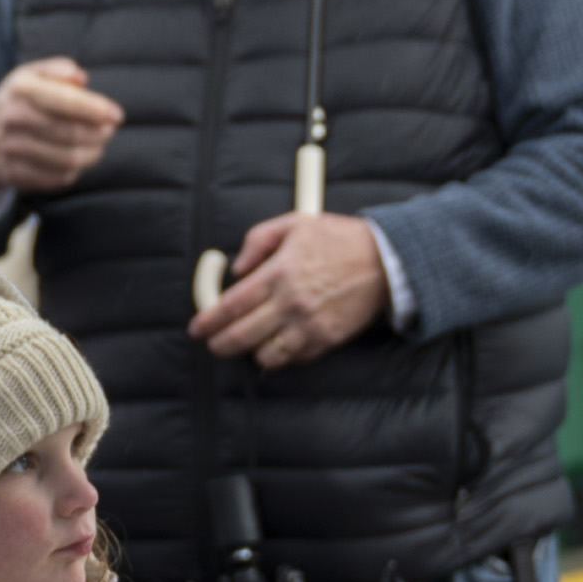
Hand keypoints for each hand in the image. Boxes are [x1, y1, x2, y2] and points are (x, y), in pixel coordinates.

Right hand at [0, 57, 122, 203]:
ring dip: (92, 154)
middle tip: (108, 130)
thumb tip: (81, 78)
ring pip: (68, 160)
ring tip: (97, 145)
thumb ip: (58, 69)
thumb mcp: (32, 75)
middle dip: (99, 134)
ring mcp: (11, 149)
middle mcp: (12, 118)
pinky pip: (58, 178)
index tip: (117, 115)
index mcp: (20, 88)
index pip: (65, 101)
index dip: (96, 109)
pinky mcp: (15, 175)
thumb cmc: (19, 100)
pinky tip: (76, 159)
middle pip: (71, 134)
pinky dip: (75, 170)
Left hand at [191, 211, 388, 367]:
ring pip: (265, 354)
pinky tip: (276, 344)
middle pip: (241, 335)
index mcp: (278, 273)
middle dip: (220, 344)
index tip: (197, 328)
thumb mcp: (294, 223)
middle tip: (213, 344)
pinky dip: (280, 355)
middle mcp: (290, 303)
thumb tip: (236, 268)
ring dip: (251, 352)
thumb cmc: (339, 239)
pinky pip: (293, 358)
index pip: (231, 305)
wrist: (385, 260)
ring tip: (247, 345)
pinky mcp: (326, 340)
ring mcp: (309, 325)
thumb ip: (257, 240)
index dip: (209, 320)